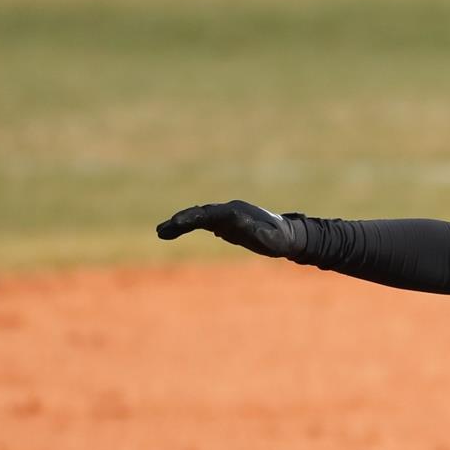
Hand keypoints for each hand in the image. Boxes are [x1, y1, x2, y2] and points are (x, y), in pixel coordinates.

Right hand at [155, 200, 303, 257]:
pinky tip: (173, 232)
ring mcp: (226, 216)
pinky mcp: (225, 224)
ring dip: (179, 224)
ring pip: (198, 218)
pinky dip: (188, 226)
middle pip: (200, 214)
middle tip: (161, 231)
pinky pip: (202, 223)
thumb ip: (258, 232)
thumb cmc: (280, 239)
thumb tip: (243, 223)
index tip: (178, 223)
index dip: (193, 218)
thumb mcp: (272, 238)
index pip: (210, 214)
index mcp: (237, 213)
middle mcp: (229, 211)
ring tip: (161, 232)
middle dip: (180, 221)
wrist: (287, 235)